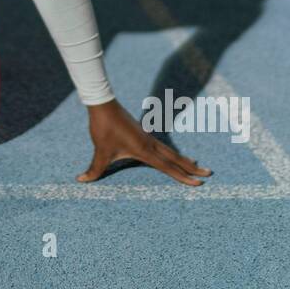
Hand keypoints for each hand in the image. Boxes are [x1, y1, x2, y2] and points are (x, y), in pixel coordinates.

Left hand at [77, 99, 211, 185]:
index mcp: (144, 150)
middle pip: (175, 158)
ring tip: (195, 165)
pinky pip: (162, 146)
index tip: (198, 183)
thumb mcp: (100, 151)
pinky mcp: (142, 133)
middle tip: (208, 175)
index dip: (183, 177)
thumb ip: (95, 169)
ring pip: (170, 151)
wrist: (103, 105)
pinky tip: (171, 155)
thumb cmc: (103, 127)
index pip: (168, 167)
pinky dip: (171, 152)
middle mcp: (150, 144)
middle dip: (191, 168)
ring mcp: (147, 137)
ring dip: (183, 159)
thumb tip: (81, 181)